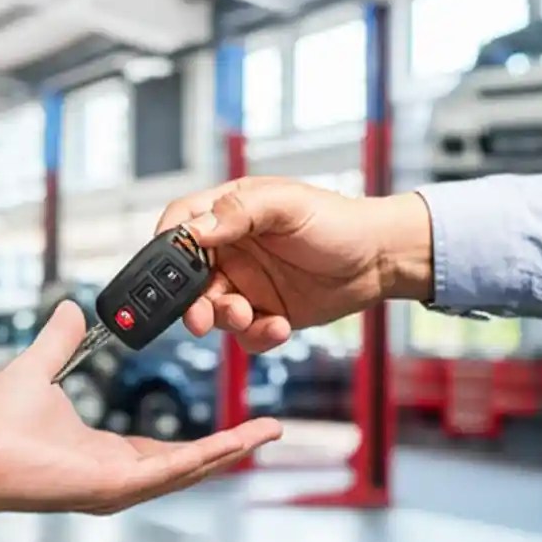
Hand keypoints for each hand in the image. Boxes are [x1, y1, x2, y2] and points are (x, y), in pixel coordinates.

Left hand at [0, 302, 281, 515]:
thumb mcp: (41, 368)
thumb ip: (61, 340)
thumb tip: (74, 310)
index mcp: (107, 454)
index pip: (169, 448)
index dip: (206, 437)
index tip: (237, 421)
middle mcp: (118, 475)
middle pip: (191, 464)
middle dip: (233, 448)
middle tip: (271, 430)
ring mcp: (117, 485)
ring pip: (188, 470)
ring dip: (229, 452)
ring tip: (265, 435)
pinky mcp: (111, 485)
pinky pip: (166, 471)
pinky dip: (201, 458)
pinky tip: (229, 444)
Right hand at [156, 177, 433, 352]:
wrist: (379, 261)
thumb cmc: (339, 222)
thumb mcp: (289, 206)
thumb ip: (241, 212)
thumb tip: (198, 229)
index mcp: (230, 213)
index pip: (181, 223)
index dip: (167, 244)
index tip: (163, 269)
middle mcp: (231, 249)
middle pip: (188, 277)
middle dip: (189, 300)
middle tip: (198, 318)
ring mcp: (246, 283)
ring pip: (212, 310)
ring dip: (225, 319)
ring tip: (250, 317)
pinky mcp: (264, 312)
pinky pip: (244, 334)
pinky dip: (256, 336)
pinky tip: (279, 327)